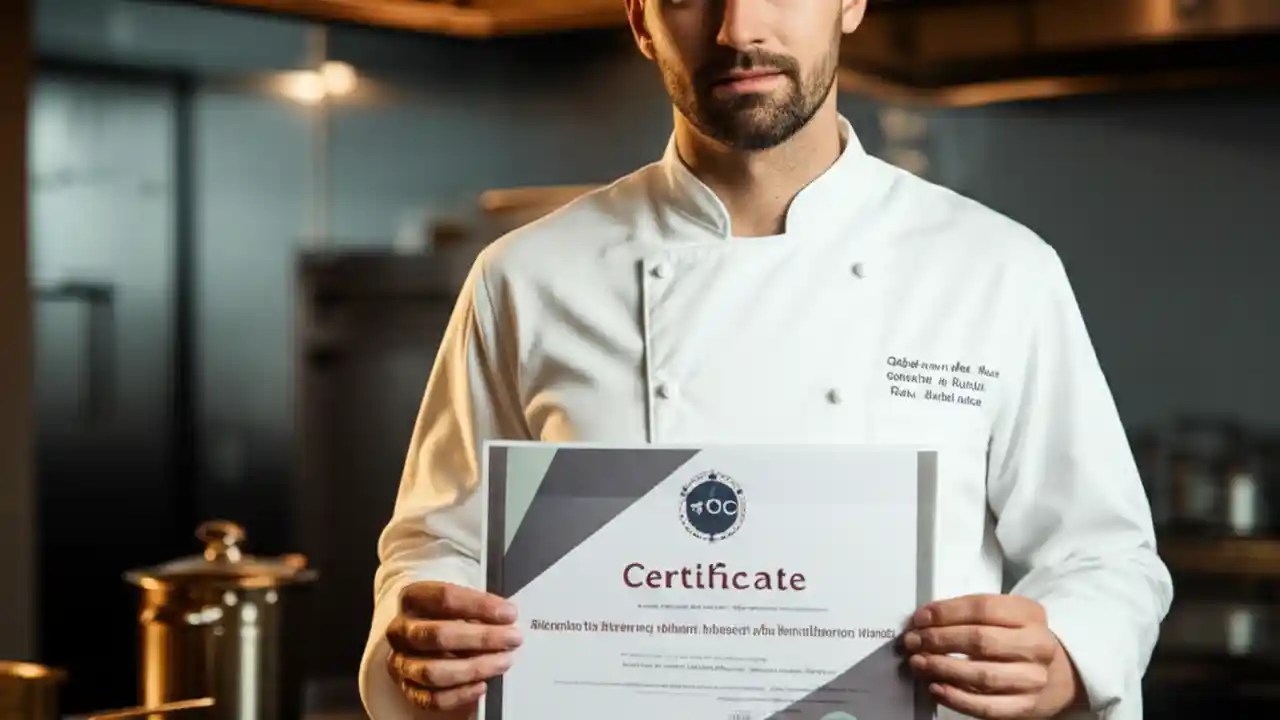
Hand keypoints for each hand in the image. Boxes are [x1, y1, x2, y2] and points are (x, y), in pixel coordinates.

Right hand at [385, 581, 522, 712]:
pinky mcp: (407, 687)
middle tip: (512, 638)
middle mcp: (401, 630)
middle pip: (438, 635)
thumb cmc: (447, 613)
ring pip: (433, 671)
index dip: (480, 606)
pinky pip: (431, 698)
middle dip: (481, 638)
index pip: (444, 598)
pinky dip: (459, 695)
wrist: (423, 633)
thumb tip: (507, 615)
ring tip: (503, 661)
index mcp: (412, 598)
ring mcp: (401, 661)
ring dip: (474, 668)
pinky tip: (481, 685)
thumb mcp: (458, 599)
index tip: (508, 613)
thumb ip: (478, 605)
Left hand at [901, 594, 1083, 718]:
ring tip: (919, 663)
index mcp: (1030, 614)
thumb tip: (925, 620)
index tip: (920, 618)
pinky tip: (937, 688)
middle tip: (913, 641)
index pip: (982, 608)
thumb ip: (971, 614)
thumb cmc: (1020, 638)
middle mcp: (1036, 646)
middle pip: (980, 640)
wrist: (1061, 673)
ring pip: (982, 675)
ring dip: (942, 668)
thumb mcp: (1007, 615)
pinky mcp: (1026, 706)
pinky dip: (957, 698)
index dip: (945, 612)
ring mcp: (1033, 679)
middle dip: (938, 640)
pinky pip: (987, 706)